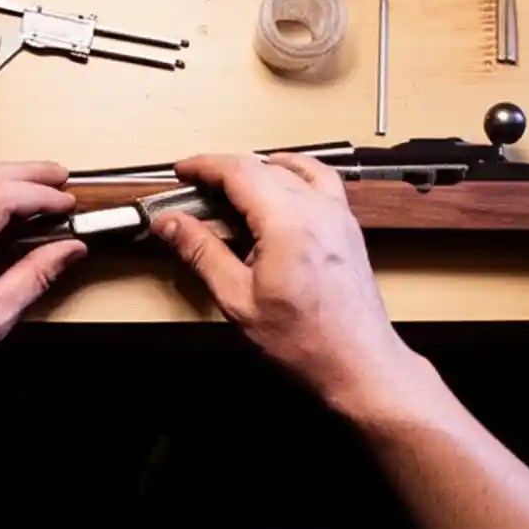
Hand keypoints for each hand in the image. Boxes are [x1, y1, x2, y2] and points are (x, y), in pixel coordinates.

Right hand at [152, 154, 429, 418]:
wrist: (358, 363)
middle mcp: (318, 208)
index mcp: (289, 222)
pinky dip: (292, 173)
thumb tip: (170, 224)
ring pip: (293, 166)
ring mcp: (338, 214)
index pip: (239, 170)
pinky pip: (319, 179)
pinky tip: (278, 190)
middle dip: (224, 170)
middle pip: (263, 165)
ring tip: (231, 187)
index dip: (205, 165)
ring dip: (258, 167)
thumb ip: (202, 252)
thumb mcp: (238, 299)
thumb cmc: (306, 340)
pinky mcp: (348, 225)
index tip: (182, 171)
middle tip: (195, 189)